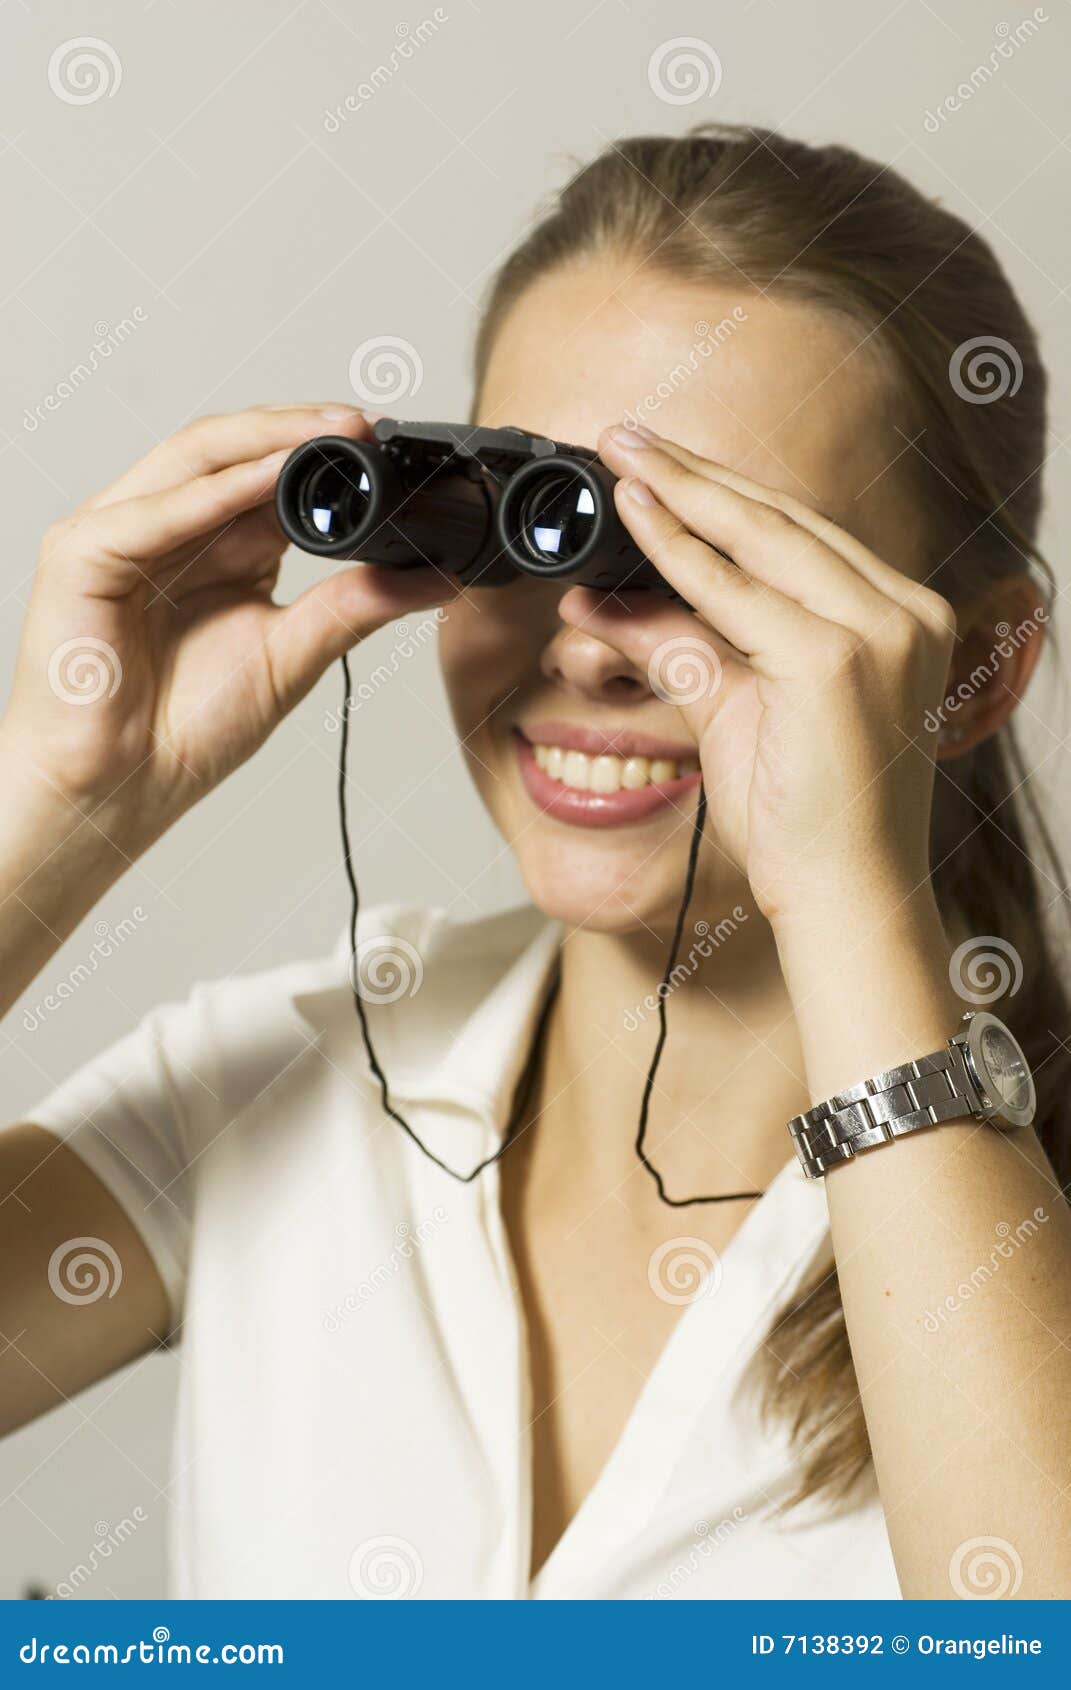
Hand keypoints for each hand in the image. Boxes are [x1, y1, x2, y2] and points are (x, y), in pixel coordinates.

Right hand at [1, 405, 458, 855]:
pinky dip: (215, 492)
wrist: (120, 790)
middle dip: (299, 431)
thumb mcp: (291, 656)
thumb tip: (434, 578)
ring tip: (327, 433)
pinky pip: (156, 511)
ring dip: (264, 442)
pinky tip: (267, 477)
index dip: (323, 452)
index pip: (269, 473)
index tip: (384, 442)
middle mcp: (169, 528)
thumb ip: (354, 607)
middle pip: (231, 451)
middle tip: (363, 423)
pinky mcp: (81, 553)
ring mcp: (120, 533)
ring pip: (193, 461)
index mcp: (218, 546)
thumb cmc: (183, 731)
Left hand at [564, 424, 957, 930]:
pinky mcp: (837, 660)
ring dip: (682, 492)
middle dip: (695, 473)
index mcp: (897, 619)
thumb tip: (603, 602)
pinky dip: (678, 554)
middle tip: (626, 435)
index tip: (662, 463)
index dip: (724, 494)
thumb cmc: (808, 821)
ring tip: (623, 455)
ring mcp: (879, 632)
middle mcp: (903, 614)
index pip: (800, 537)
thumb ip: (682, 647)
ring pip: (761, 539)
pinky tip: (637, 519)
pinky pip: (737, 592)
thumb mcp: (736, 712)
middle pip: (783, 520)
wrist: (846, 898)